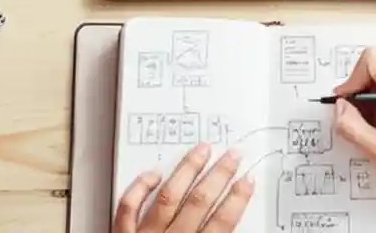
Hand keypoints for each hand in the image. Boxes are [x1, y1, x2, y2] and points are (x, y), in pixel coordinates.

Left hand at [115, 143, 254, 232]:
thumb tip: (233, 225)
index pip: (222, 223)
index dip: (237, 199)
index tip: (248, 180)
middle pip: (199, 202)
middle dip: (219, 175)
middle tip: (233, 154)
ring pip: (168, 197)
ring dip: (187, 171)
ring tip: (202, 150)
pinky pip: (128, 207)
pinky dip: (139, 188)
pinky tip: (152, 173)